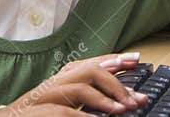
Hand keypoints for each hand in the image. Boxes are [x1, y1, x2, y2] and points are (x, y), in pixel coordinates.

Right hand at [0, 53, 147, 115]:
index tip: (136, 59)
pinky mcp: (34, 113)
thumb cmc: (34, 116)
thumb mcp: (61, 105)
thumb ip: (82, 100)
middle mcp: (51, 85)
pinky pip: (62, 111)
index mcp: (58, 82)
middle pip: (87, 70)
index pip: (88, 64)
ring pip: (77, 87)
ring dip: (103, 100)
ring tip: (122, 110)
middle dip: (115, 82)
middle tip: (135, 98)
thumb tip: (113, 100)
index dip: (113, 60)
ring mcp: (42, 97)